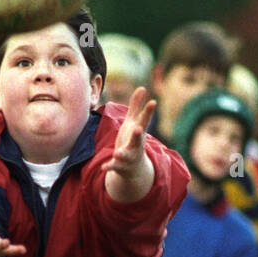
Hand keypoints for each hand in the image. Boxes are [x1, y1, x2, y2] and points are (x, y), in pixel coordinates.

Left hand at [101, 87, 156, 201]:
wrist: (134, 168)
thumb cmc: (133, 140)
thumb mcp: (134, 123)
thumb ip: (136, 106)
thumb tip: (142, 88)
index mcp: (138, 133)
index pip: (144, 121)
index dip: (148, 112)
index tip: (153, 102)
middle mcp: (136, 145)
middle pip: (138, 140)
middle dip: (138, 135)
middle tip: (138, 129)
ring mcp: (128, 156)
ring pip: (125, 155)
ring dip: (122, 154)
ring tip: (117, 153)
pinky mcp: (119, 165)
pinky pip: (114, 166)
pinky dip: (109, 166)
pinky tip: (104, 167)